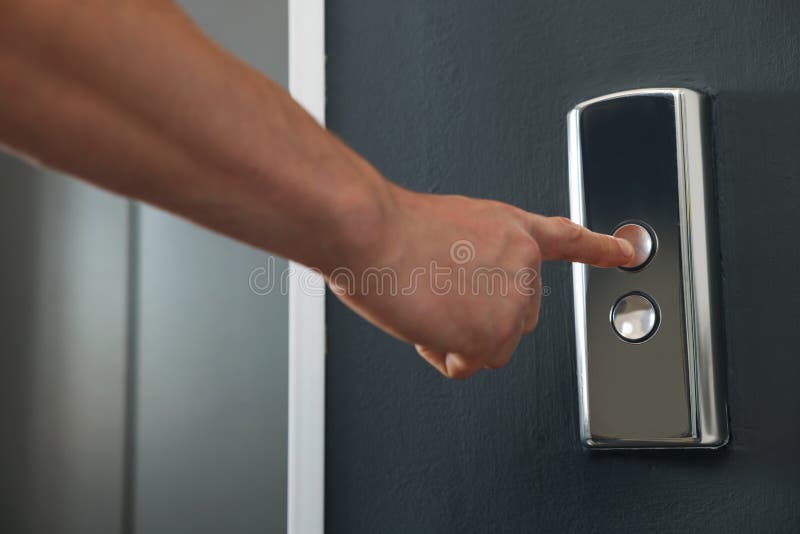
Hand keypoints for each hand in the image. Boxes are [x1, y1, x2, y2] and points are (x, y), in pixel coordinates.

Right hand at [328, 186, 635, 378]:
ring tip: (426, 301)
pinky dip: (441, 353)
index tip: (627, 252)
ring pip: (490, 344)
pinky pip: (467, 364)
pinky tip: (426, 321)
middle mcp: (523, 262)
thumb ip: (473, 257)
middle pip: (514, 316)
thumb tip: (460, 288)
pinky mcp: (495, 333)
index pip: (568, 239)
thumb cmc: (391, 228)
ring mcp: (514, 299)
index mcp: (511, 229)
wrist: (372, 233)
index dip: (600, 249)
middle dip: (477, 318)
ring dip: (456, 336)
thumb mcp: (447, 226)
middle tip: (437, 294)